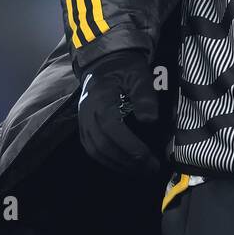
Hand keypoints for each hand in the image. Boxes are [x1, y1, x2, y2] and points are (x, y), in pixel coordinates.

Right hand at [76, 50, 164, 176]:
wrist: (105, 62)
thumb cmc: (125, 68)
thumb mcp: (139, 75)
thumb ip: (145, 96)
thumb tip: (150, 120)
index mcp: (100, 99)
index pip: (112, 129)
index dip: (130, 146)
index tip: (149, 158)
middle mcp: (87, 113)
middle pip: (103, 145)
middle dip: (127, 161)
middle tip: (150, 169)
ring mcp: (83, 121)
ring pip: (96, 151)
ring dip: (118, 165)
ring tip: (140, 171)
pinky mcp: (84, 127)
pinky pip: (91, 149)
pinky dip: (108, 161)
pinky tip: (124, 165)